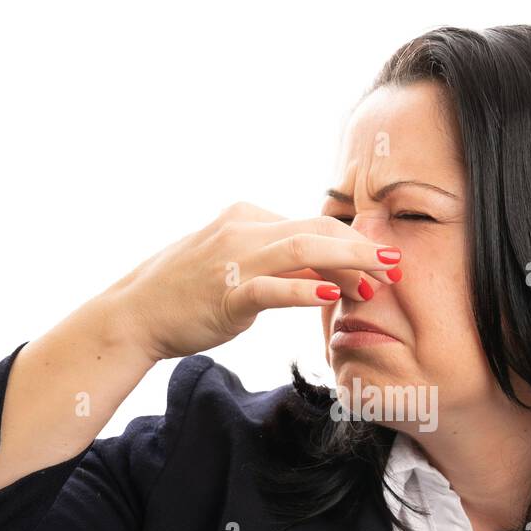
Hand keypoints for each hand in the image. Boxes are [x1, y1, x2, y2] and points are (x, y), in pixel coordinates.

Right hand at [104, 201, 402, 361]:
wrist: (135, 314)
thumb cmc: (187, 295)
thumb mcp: (237, 267)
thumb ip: (277, 264)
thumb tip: (325, 273)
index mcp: (248, 217)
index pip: (313, 224)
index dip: (351, 245)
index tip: (379, 266)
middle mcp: (243, 228)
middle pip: (317, 229)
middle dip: (361, 249)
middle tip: (395, 268)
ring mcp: (233, 259)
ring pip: (302, 249)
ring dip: (348, 263)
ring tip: (378, 279)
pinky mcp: (226, 292)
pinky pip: (272, 287)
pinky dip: (304, 289)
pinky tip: (331, 295)